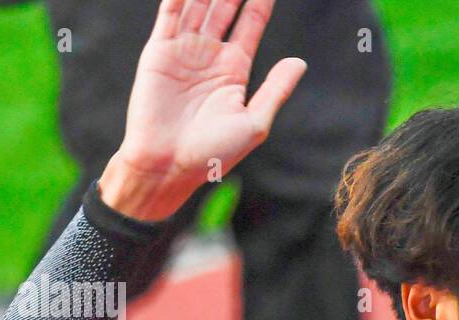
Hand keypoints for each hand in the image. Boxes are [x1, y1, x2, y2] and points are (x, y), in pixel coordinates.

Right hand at [99, 0, 306, 220]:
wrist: (168, 165)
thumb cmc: (213, 153)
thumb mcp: (255, 123)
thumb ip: (276, 90)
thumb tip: (300, 62)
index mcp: (234, 70)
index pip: (250, 23)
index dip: (260, 1)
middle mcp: (209, 55)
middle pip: (225, 7)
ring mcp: (183, 50)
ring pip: (199, 4)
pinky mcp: (159, 51)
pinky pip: (171, 13)